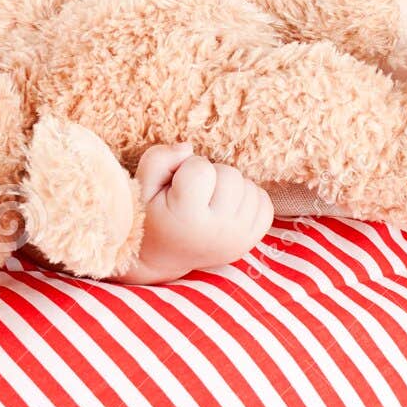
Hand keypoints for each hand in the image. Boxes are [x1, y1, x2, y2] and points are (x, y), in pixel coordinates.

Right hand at [114, 143, 273, 284]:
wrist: (161, 257)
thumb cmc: (151, 216)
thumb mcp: (142, 185)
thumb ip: (159, 159)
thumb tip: (190, 148)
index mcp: (186, 218)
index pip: (202, 168)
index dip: (187, 168)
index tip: (176, 186)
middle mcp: (217, 231)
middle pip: (231, 175)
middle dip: (212, 176)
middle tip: (194, 194)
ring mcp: (237, 238)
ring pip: (249, 187)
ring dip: (230, 187)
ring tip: (209, 202)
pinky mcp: (250, 241)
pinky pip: (264, 202)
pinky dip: (248, 199)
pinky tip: (227, 208)